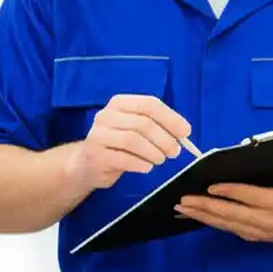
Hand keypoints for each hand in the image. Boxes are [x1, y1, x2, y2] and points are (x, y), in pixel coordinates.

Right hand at [64, 95, 191, 191]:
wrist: (86, 164)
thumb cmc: (117, 145)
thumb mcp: (134, 128)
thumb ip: (156, 126)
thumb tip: (183, 132)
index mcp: (119, 103)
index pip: (149, 104)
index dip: (171, 118)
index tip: (186, 132)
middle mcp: (106, 115)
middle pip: (143, 123)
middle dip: (164, 139)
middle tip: (175, 152)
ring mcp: (98, 135)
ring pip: (133, 140)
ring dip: (154, 152)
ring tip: (160, 160)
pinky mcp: (96, 155)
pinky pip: (124, 159)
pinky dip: (141, 164)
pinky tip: (147, 167)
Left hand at [174, 163, 272, 243]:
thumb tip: (261, 148)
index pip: (251, 196)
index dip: (231, 192)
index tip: (211, 186)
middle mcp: (268, 220)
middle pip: (232, 213)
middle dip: (206, 206)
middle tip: (184, 198)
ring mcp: (260, 231)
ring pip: (227, 223)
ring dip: (202, 215)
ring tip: (182, 206)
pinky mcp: (255, 237)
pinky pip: (229, 229)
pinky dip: (210, 222)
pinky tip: (195, 214)